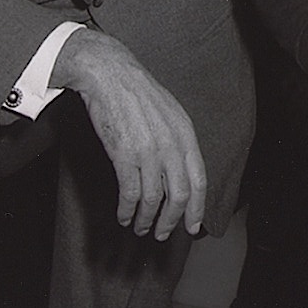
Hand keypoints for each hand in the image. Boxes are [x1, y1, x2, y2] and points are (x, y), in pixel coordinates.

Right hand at [51, 28, 206, 239]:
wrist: (109, 74)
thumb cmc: (137, 93)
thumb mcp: (169, 113)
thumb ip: (177, 141)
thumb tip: (180, 173)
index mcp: (185, 134)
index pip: (198, 180)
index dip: (196, 208)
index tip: (191, 227)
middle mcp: (171, 144)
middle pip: (178, 195)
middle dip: (171, 221)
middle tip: (161, 233)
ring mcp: (148, 150)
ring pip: (153, 199)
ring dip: (146, 219)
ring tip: (139, 227)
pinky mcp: (124, 154)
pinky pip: (130, 193)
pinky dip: (128, 210)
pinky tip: (124, 215)